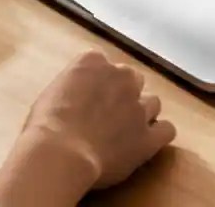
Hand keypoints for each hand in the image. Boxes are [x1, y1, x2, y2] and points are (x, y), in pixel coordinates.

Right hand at [0, 51, 176, 205]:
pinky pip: (167, 129)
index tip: (91, 98)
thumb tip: (79, 95)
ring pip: (153, 103)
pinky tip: (147, 143)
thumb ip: (75, 84)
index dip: (100, 83)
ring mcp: (139, 106)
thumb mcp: (53, 90)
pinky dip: (159, 135)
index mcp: (95, 62)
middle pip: (134, 79)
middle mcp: (122, 77)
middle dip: (125, 94)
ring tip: (126, 132)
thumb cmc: (46, 124)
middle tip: (109, 115)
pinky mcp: (149, 136)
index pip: (105, 64)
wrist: (60, 152)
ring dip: (143, 113)